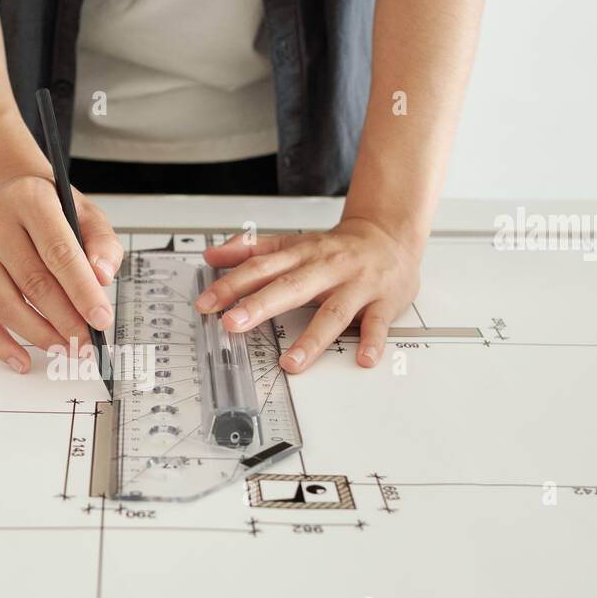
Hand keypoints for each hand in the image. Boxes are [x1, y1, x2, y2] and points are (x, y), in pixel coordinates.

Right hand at [0, 174, 122, 372]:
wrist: (6, 190)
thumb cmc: (51, 206)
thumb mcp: (86, 212)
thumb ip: (102, 244)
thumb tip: (102, 278)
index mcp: (31, 200)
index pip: (59, 252)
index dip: (82, 291)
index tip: (101, 320)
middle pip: (32, 282)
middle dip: (64, 320)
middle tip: (87, 344)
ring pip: (5, 304)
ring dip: (38, 335)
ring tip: (66, 350)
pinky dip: (2, 344)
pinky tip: (23, 360)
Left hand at [194, 217, 421, 372]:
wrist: (390, 234)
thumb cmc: (338, 247)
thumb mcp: (293, 243)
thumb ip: (252, 250)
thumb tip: (213, 254)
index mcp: (302, 254)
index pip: (261, 267)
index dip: (231, 285)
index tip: (206, 303)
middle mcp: (327, 268)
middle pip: (291, 286)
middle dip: (260, 305)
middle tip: (233, 324)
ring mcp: (356, 286)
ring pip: (333, 312)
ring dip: (312, 339)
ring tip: (291, 363)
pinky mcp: (383, 302)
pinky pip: (377, 324)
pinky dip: (372, 342)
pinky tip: (362, 359)